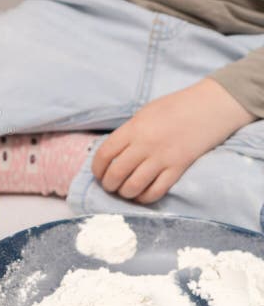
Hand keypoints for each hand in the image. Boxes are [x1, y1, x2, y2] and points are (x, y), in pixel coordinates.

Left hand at [92, 79, 254, 203]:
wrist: (209, 107)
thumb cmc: (174, 108)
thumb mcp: (144, 114)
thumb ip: (128, 133)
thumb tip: (112, 154)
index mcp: (132, 129)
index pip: (104, 154)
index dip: (97, 169)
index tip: (98, 174)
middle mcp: (144, 145)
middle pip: (116, 174)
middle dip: (108, 185)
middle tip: (110, 186)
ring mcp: (162, 158)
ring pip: (133, 186)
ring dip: (125, 193)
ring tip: (125, 191)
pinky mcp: (178, 168)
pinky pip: (156, 191)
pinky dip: (145, 197)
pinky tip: (142, 195)